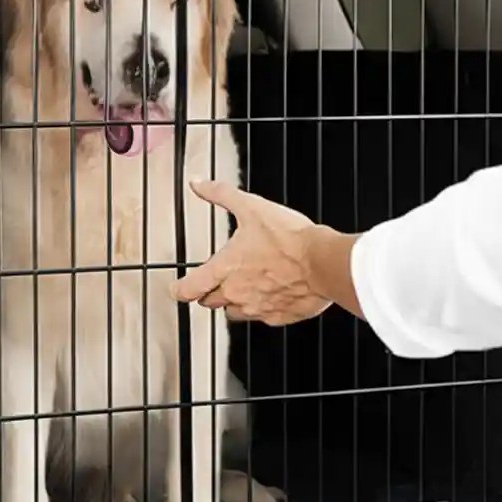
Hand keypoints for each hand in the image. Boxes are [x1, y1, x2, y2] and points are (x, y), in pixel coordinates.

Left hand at [170, 180, 331, 325]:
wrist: (324, 261)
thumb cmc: (290, 238)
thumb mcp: (251, 206)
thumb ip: (220, 194)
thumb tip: (197, 183)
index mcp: (224, 269)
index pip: (188, 289)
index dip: (179, 289)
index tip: (177, 288)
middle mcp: (236, 293)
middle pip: (209, 302)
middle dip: (209, 291)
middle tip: (218, 279)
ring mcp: (256, 308)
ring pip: (234, 313)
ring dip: (234, 301)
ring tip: (246, 285)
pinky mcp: (277, 317)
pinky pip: (262, 316)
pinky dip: (263, 307)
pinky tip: (272, 292)